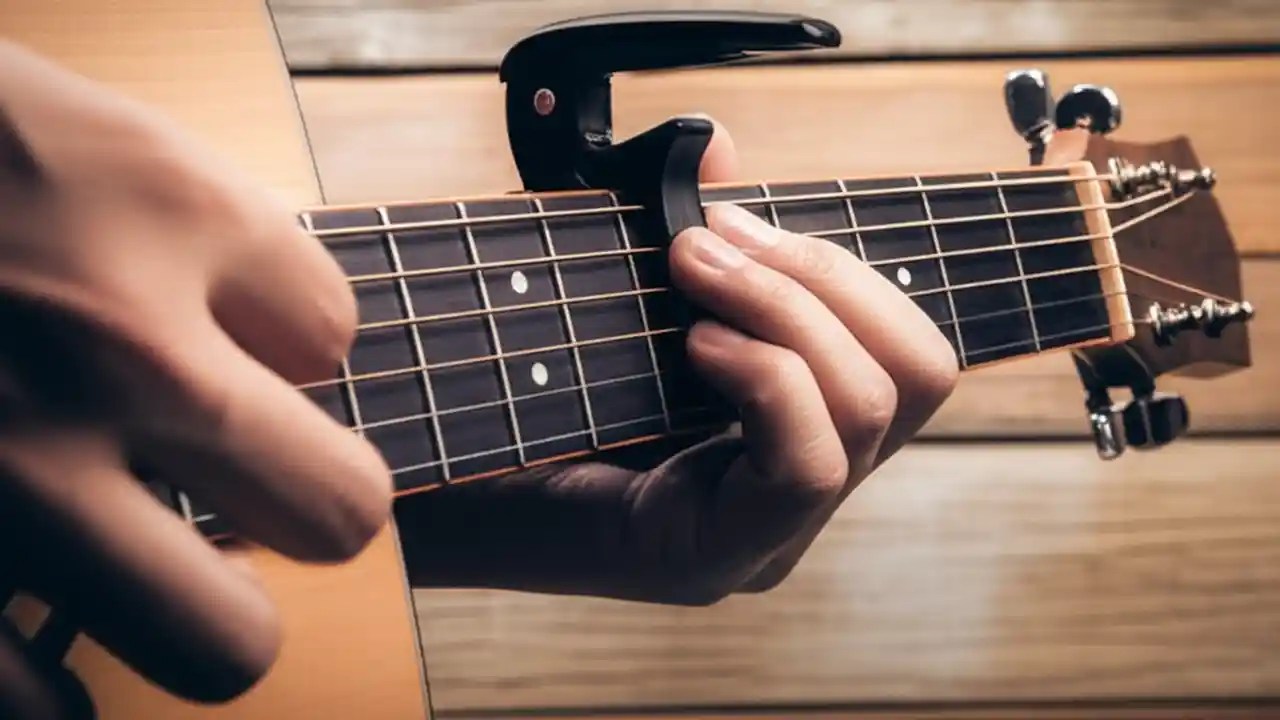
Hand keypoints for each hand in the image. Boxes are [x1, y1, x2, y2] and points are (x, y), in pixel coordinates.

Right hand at [0, 43, 390, 716]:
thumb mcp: (54, 136)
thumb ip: (186, 240)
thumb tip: (288, 355)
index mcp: (154, 207)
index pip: (328, 330)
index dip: (276, 342)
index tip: (214, 339)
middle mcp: (106, 353)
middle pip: (342, 513)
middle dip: (307, 504)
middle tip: (238, 491)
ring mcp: (1, 490)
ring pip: (228, 647)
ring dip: (196, 614)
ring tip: (127, 564)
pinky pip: (44, 709)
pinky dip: (42, 679)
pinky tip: (11, 613)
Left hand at [397, 118, 957, 602]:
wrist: (423, 483)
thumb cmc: (517, 385)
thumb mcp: (616, 291)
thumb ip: (675, 225)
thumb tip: (715, 145)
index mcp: (796, 430)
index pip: (912, 354)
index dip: (849, 268)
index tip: (735, 216)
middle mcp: (799, 492)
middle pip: (917, 377)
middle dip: (826, 277)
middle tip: (713, 237)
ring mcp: (766, 537)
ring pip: (869, 412)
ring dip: (787, 309)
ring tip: (691, 272)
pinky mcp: (713, 561)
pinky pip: (805, 465)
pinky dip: (764, 377)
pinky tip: (691, 345)